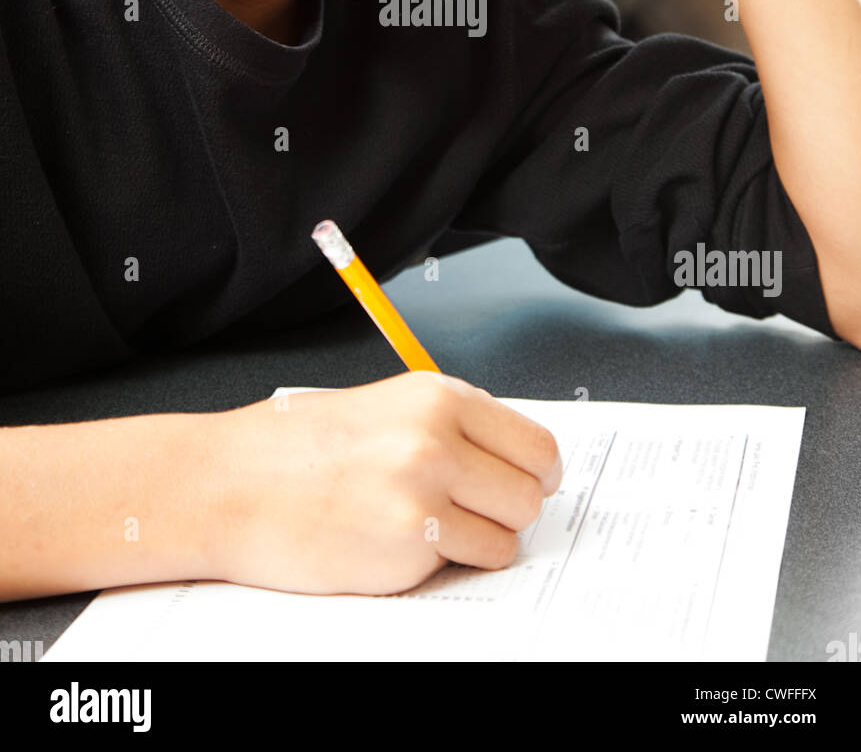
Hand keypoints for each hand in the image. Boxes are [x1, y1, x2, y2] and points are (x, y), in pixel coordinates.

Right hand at [205, 371, 561, 595]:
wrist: (225, 483)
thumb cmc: (292, 449)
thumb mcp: (382, 409)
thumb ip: (447, 427)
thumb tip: (512, 461)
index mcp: (436, 395)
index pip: (535, 442)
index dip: (535, 472)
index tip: (525, 484)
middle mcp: (437, 437)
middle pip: (531, 491)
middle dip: (509, 510)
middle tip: (473, 513)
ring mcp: (424, 492)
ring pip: (508, 534)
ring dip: (480, 541)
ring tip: (429, 529)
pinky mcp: (407, 544)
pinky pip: (467, 563)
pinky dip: (446, 564)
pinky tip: (400, 545)